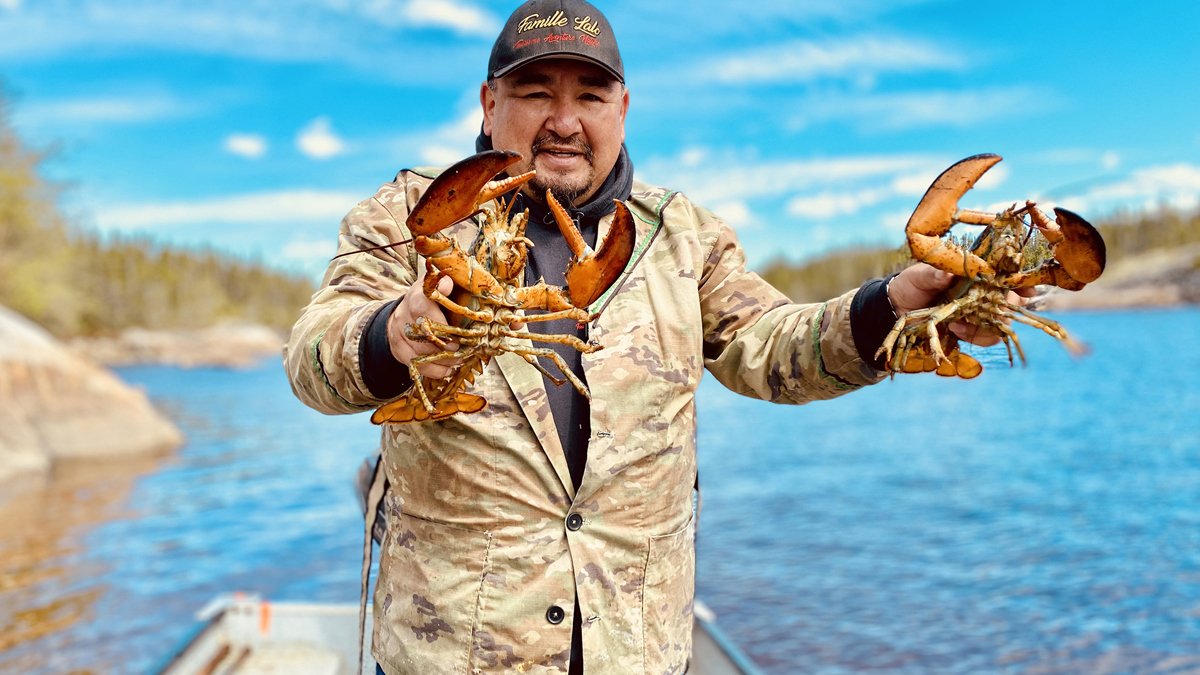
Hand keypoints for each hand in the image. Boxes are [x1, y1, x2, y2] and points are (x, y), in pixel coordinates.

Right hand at [387, 273, 460, 378]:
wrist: (404, 314)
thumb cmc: (428, 300)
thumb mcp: (435, 287)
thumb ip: (443, 285)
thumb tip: (447, 282)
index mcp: (415, 297)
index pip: (422, 307)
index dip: (440, 321)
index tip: (456, 332)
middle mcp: (403, 316)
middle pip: (424, 335)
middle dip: (447, 344)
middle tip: (463, 349)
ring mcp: (399, 335)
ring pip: (422, 353)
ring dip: (445, 358)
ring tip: (460, 357)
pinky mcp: (400, 351)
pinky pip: (418, 366)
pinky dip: (437, 369)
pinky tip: (449, 367)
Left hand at [887, 263, 1036, 346]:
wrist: (898, 308)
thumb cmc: (911, 284)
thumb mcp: (919, 276)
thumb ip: (933, 274)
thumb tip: (947, 273)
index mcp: (975, 271)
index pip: (1006, 273)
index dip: (1021, 281)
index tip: (1027, 289)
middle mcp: (982, 290)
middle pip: (1012, 299)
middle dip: (1006, 307)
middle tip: (990, 309)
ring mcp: (979, 310)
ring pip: (1002, 320)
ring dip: (986, 324)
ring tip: (959, 322)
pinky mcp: (972, 328)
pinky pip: (987, 336)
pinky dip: (975, 336)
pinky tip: (955, 329)